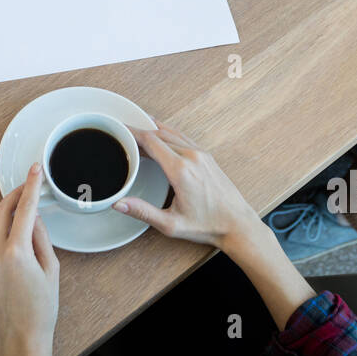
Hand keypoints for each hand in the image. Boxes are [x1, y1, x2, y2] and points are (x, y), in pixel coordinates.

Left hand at [0, 164, 58, 355]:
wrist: (19, 340)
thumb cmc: (40, 311)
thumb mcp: (51, 270)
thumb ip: (41, 238)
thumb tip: (34, 216)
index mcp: (16, 253)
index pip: (24, 209)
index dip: (30, 186)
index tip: (34, 171)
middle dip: (13, 195)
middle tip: (26, 188)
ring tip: (13, 207)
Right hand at [114, 120, 259, 248]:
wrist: (237, 224)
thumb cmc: (207, 225)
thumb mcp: (170, 224)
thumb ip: (143, 212)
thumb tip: (119, 203)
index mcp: (180, 170)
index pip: (151, 141)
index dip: (133, 133)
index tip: (119, 131)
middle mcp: (192, 156)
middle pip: (160, 134)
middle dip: (140, 131)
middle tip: (123, 132)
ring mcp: (201, 154)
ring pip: (172, 133)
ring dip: (154, 130)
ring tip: (138, 130)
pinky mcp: (207, 157)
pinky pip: (183, 138)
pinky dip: (168, 134)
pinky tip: (161, 136)